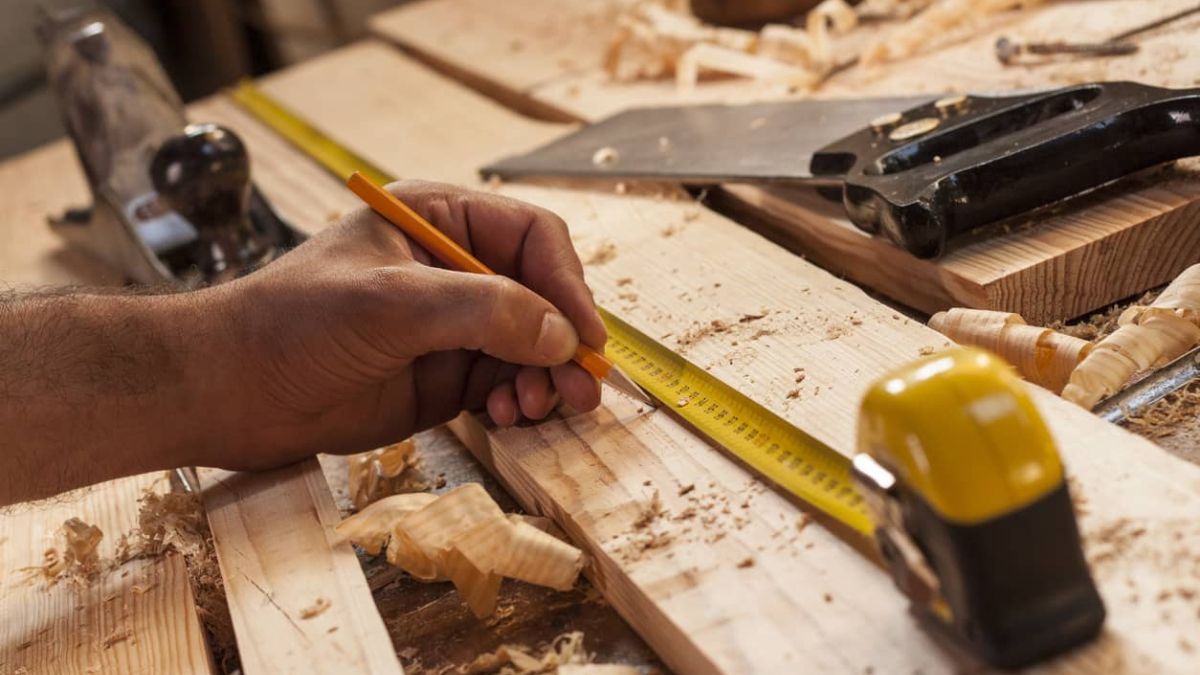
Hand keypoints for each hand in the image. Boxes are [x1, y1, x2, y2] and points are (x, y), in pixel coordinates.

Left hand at [203, 180, 604, 469]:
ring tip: (537, 407)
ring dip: (545, 378)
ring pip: (530, 346)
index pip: (531, 239)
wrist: (230, 391)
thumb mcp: (391, 303)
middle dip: (564, 341)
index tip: (584, 336)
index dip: (566, 284)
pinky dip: (519, 401)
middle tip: (581, 386)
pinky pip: (504, 383)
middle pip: (541, 297)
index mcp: (439, 221)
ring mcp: (450, 326)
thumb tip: (561, 335)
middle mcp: (453, 270)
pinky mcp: (443, 376)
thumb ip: (482, 311)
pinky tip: (508, 417)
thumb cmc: (293, 324)